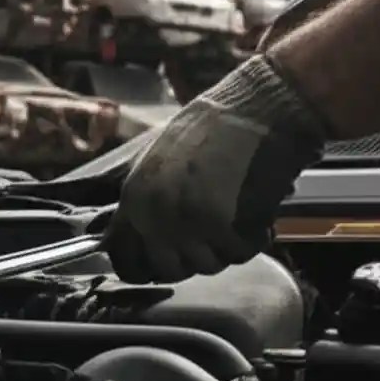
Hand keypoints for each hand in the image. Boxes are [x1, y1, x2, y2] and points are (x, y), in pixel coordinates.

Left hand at [105, 55, 326, 283]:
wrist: (252, 111)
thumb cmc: (211, 129)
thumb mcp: (157, 160)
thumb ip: (145, 199)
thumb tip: (136, 232)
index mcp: (133, 196)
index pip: (123, 256)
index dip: (142, 268)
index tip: (159, 267)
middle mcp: (153, 214)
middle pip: (168, 269)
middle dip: (192, 258)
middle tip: (211, 235)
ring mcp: (186, 222)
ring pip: (207, 265)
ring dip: (224, 248)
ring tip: (234, 216)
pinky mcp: (221, 226)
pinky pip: (238, 254)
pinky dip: (252, 239)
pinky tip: (256, 214)